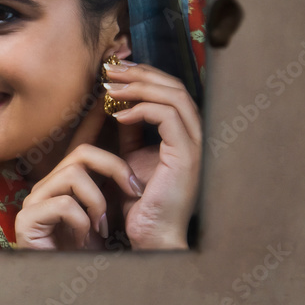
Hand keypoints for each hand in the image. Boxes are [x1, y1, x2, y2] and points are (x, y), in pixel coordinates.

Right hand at [15, 100, 142, 249]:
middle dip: (114, 170)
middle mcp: (45, 188)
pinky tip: (85, 238)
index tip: (114, 103)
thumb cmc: (95, 256)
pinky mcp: (27, 221)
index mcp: (65, 183)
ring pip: (73, 175)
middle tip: (133, 192)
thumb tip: (140, 151)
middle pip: (80, 155)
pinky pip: (64, 203)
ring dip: (98, 201)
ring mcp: (32, 204)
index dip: (94, 120)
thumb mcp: (111, 211)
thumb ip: (114, 183)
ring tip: (101, 226)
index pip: (80, 144)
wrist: (73, 289)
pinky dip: (83, 220)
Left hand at [104, 61, 200, 248]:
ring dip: (139, 86)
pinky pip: (168, 117)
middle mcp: (194, 135)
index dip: (144, 75)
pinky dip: (142, 109)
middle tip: (110, 69)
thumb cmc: (139, 201)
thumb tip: (118, 104)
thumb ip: (130, 131)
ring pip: (174, 96)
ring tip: (111, 87)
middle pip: (174, 86)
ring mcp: (194, 145)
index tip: (114, 71)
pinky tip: (118, 113)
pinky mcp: (186, 155)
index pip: (169, 90)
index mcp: (182, 134)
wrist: (149, 235)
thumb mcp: (130, 156)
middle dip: (140, 73)